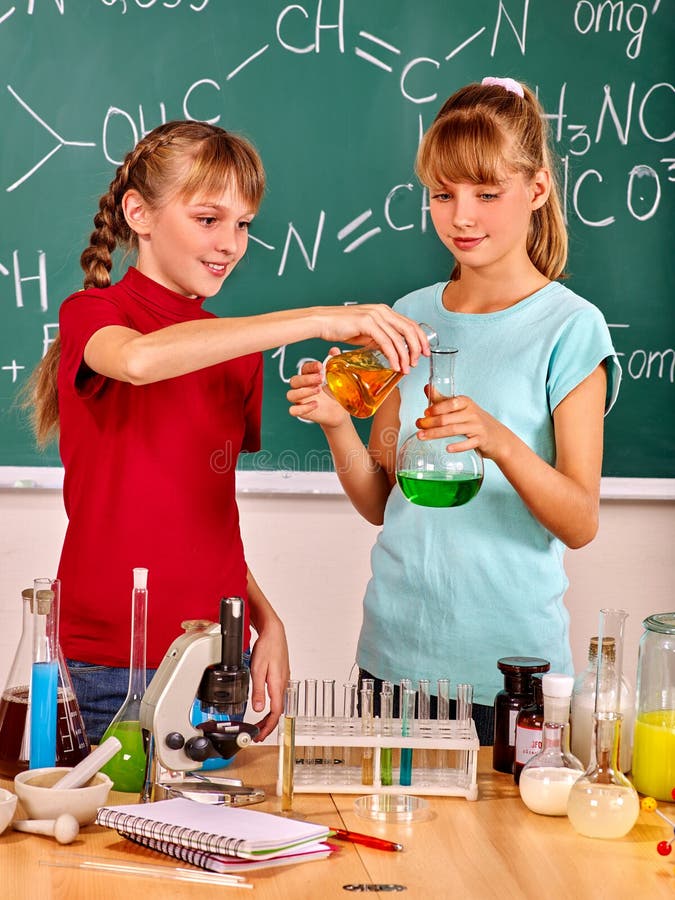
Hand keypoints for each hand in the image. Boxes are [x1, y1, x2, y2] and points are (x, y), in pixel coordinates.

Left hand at [248, 616, 289, 740]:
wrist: (274, 632)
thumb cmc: (267, 647)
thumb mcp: (257, 669)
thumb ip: (257, 690)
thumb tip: (257, 708)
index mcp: (277, 684)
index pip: (275, 713)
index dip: (268, 727)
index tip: (260, 735)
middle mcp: (283, 684)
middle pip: (278, 711)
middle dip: (269, 725)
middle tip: (259, 733)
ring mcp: (284, 680)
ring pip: (279, 704)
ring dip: (270, 716)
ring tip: (261, 723)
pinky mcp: (282, 675)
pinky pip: (279, 696)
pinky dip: (272, 705)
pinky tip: (266, 705)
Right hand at [287, 351, 349, 427]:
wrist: (339, 410)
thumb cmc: (334, 391)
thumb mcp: (336, 377)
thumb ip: (334, 363)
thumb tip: (334, 350)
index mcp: (308, 376)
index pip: (304, 369)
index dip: (310, 367)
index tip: (320, 366)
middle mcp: (300, 387)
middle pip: (294, 381)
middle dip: (306, 379)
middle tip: (320, 378)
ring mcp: (299, 400)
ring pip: (291, 395)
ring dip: (303, 392)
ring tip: (318, 390)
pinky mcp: (301, 412)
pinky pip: (293, 410)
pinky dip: (302, 408)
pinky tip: (315, 404)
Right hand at [312, 305, 429, 371]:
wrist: (322, 321)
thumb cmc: (340, 326)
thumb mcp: (365, 332)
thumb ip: (379, 338)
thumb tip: (390, 351)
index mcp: (384, 311)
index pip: (409, 323)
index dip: (420, 338)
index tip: (425, 351)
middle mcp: (382, 311)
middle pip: (409, 329)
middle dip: (418, 347)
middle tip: (418, 362)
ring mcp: (375, 316)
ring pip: (399, 338)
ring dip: (406, 356)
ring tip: (406, 369)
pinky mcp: (367, 323)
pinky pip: (386, 342)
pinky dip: (393, 356)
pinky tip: (395, 365)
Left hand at [416, 390, 506, 460]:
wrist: (498, 437)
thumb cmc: (474, 421)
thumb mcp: (461, 408)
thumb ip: (443, 400)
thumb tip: (426, 387)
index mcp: (466, 403)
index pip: (450, 402)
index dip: (436, 408)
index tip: (424, 414)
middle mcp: (472, 413)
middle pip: (447, 418)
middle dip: (430, 423)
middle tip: (418, 426)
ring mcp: (477, 427)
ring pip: (454, 430)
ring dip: (435, 434)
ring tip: (421, 437)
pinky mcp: (481, 440)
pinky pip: (468, 444)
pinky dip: (458, 446)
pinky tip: (447, 449)